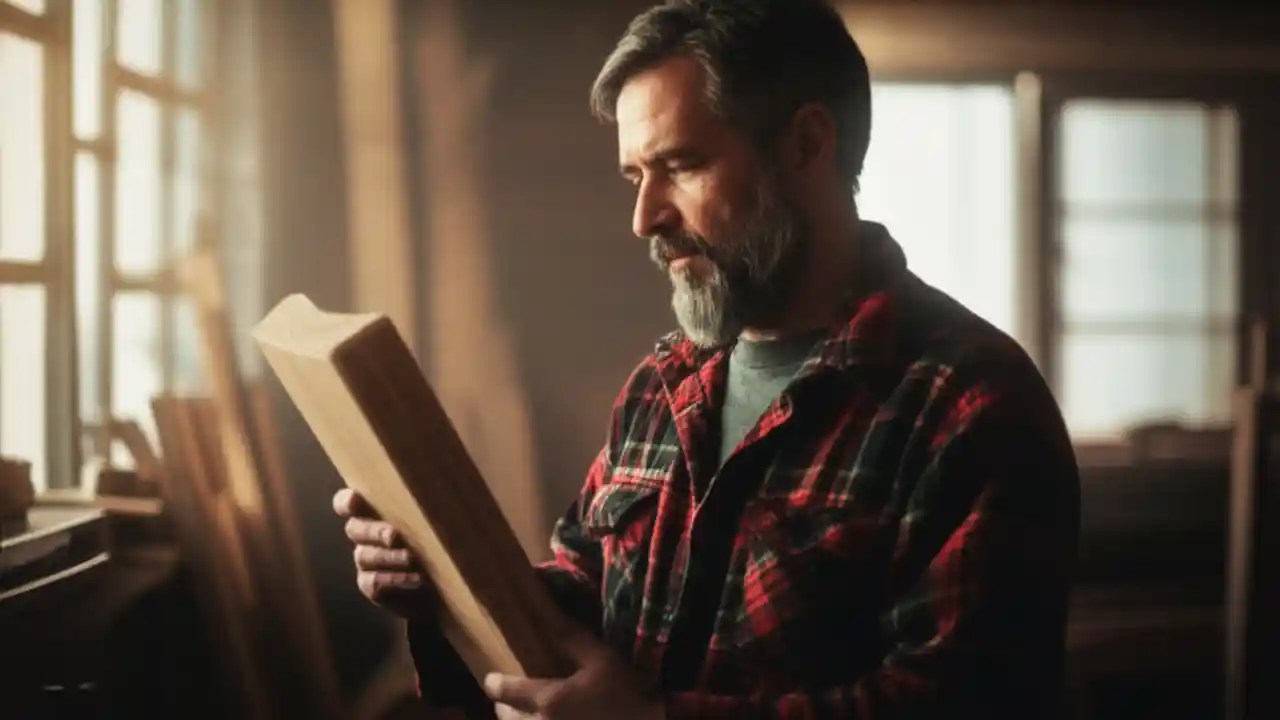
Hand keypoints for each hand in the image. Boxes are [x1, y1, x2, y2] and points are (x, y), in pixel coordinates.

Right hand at [333, 487, 435, 619]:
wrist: (446, 579)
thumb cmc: (440, 538)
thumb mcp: (438, 519)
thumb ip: (430, 504)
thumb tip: (442, 485)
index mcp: (374, 511)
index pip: (346, 503)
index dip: (346, 501)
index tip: (355, 499)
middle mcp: (365, 535)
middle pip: (354, 528)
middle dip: (374, 531)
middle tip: (394, 535)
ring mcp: (365, 560)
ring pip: (365, 556)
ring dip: (389, 556)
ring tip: (412, 558)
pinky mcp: (370, 585)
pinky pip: (373, 581)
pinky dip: (395, 578)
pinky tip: (416, 578)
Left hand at [481, 623, 663, 719]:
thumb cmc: (628, 699)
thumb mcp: (605, 661)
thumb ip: (573, 639)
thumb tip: (550, 615)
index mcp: (549, 700)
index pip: (505, 691)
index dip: (494, 682)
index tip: (491, 678)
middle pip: (504, 716)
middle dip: (504, 704)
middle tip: (509, 696)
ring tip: (528, 712)